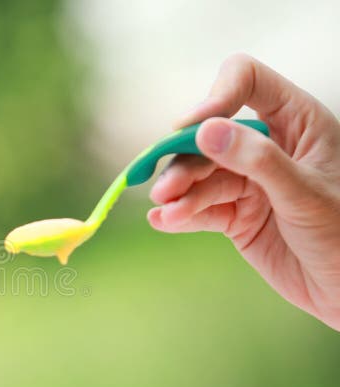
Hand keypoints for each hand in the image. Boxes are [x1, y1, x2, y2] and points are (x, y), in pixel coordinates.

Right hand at [147, 54, 339, 330]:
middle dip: (185, 161)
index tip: (188, 128)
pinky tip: (162, 221)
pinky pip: (202, 209)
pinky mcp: (238, 216)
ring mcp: (251, 182)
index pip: (248, 82)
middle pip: (211, 136)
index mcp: (298, 122)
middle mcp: (270, 146)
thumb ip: (258, 161)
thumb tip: (205, 131)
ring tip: (165, 211)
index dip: (215, 98)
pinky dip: (181, 215)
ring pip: (202, 175)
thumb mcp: (305, 195)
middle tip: (164, 189)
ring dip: (179, 192)